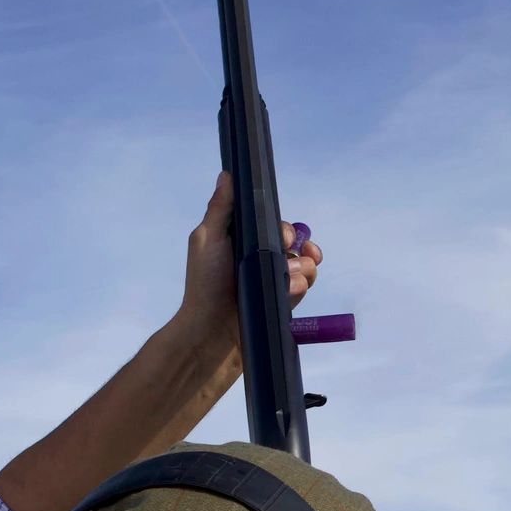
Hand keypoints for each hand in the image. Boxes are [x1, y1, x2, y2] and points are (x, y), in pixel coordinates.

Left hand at [178, 171, 323, 356]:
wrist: (212, 336)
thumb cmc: (205, 285)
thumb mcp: (208, 239)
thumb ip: (221, 208)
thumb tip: (227, 174)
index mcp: (241, 243)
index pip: (275, 227)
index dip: (286, 229)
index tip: (286, 236)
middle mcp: (258, 260)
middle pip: (296, 245)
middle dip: (300, 249)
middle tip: (287, 261)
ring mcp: (271, 284)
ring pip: (304, 267)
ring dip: (301, 272)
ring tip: (286, 283)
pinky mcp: (281, 304)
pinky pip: (304, 289)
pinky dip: (300, 290)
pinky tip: (289, 295)